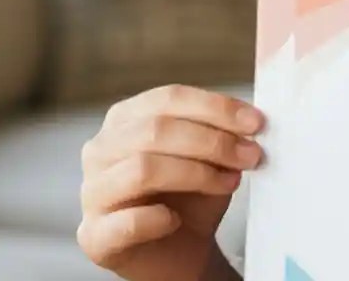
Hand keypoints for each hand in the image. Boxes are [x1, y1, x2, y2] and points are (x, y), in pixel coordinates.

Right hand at [79, 85, 264, 280]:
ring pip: (143, 169)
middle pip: (156, 130)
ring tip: (230, 183)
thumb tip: (249, 122)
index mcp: (126, 119)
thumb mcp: (211, 157)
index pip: (169, 98)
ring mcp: (92, 192)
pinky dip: (158, 219)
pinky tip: (177, 221)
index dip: (216, 107)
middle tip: (251, 155)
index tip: (256, 122)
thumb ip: (222, 134)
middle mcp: (101, 150)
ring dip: (197, 174)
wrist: (180, 250)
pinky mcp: (94, 235)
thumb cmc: (192, 196)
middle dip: (213, 141)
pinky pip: (127, 222)